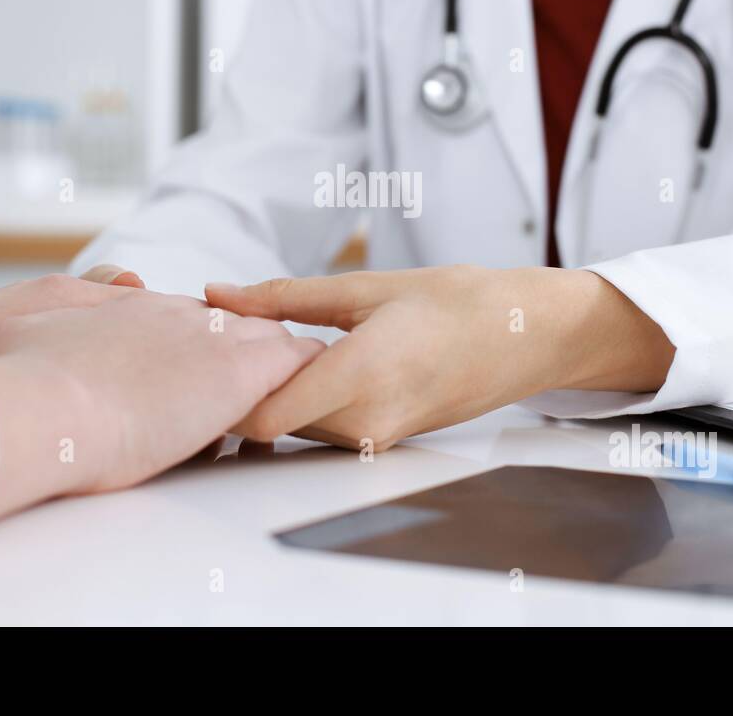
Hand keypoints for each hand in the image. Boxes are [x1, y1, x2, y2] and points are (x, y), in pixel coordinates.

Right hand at [0, 291, 324, 519]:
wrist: (39, 404)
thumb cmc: (20, 380)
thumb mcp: (28, 325)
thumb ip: (59, 323)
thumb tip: (65, 322)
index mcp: (129, 309)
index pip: (181, 317)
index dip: (194, 341)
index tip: (195, 364)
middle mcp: (174, 316)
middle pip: (230, 322)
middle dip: (243, 347)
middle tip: (253, 378)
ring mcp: (209, 340)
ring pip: (267, 336)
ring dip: (277, 360)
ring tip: (295, 385)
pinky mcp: (238, 375)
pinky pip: (294, 361)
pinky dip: (305, 375)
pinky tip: (317, 392)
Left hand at [205, 266, 673, 449]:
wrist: (527, 337)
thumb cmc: (458, 302)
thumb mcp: (367, 287)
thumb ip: (284, 297)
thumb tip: (218, 295)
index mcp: (361, 376)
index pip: (262, 418)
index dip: (223, 391)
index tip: (205, 354)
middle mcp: (366, 422)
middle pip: (270, 422)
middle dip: (245, 385)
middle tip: (229, 336)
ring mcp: (376, 440)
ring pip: (295, 426)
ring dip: (278, 391)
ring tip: (275, 341)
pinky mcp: (383, 444)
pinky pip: (324, 428)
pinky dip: (307, 400)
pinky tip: (313, 360)